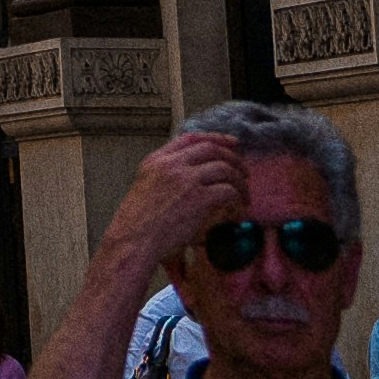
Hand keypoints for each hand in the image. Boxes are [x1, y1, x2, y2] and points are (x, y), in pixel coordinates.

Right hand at [116, 118, 256, 270]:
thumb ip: (167, 175)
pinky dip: (238, 197)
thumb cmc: (138, 222)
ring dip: (239, 180)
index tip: (230, 143)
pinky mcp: (199, 199)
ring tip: (244, 192)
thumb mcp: (146, 186)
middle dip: (232, 157)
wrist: (134, 240)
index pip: (191, 138)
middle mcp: (172, 164)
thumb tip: (194, 176)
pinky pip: (227, 191)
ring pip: (224, 168)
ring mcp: (186, 180)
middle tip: (243, 170)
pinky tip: (238, 207)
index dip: (215, 138)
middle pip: (211, 149)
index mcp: (157, 159)